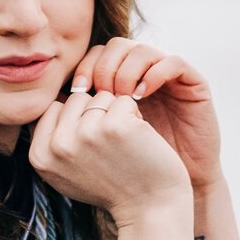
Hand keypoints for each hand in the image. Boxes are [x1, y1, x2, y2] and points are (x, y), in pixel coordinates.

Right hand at [29, 87, 192, 226]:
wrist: (148, 208)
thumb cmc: (110, 187)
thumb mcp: (65, 173)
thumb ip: (51, 141)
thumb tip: (50, 103)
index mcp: (39, 156)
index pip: (54, 108)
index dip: (76, 120)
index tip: (91, 148)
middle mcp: (59, 145)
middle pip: (76, 98)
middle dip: (96, 114)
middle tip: (109, 146)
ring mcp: (86, 134)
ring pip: (101, 96)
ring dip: (116, 114)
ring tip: (122, 144)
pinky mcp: (115, 126)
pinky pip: (124, 100)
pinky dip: (135, 116)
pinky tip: (137, 140)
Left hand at [71, 39, 220, 193]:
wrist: (166, 193)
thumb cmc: (127, 170)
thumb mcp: (94, 141)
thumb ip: (74, 119)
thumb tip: (46, 102)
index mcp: (119, 83)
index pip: (96, 55)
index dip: (84, 68)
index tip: (76, 92)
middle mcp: (143, 74)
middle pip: (116, 47)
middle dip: (102, 68)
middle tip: (98, 93)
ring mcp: (168, 77)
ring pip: (141, 50)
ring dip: (125, 71)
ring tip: (120, 97)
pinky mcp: (192, 84)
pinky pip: (173, 62)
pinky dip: (154, 75)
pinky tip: (140, 97)